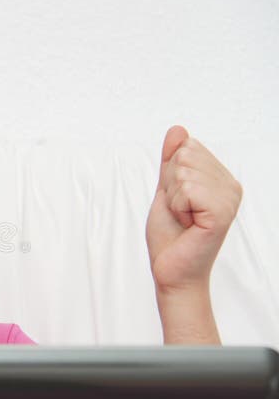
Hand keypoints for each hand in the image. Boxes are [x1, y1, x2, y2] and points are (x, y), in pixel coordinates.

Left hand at [146, 126, 241, 342]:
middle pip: (185, 155)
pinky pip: (187, 188)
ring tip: (183, 218)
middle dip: (170, 184)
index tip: (178, 201)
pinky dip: (177, 206)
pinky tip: (188, 223)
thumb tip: (178, 129)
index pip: (186, 147)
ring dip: (172, 197)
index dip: (170, 174)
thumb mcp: (166, 189)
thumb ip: (171, 159)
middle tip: (179, 212)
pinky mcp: (222, 211)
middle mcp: (231, 185)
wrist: (170, 269)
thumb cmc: (170, 235)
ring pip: (183, 171)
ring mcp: (229, 198)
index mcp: (221, 178)